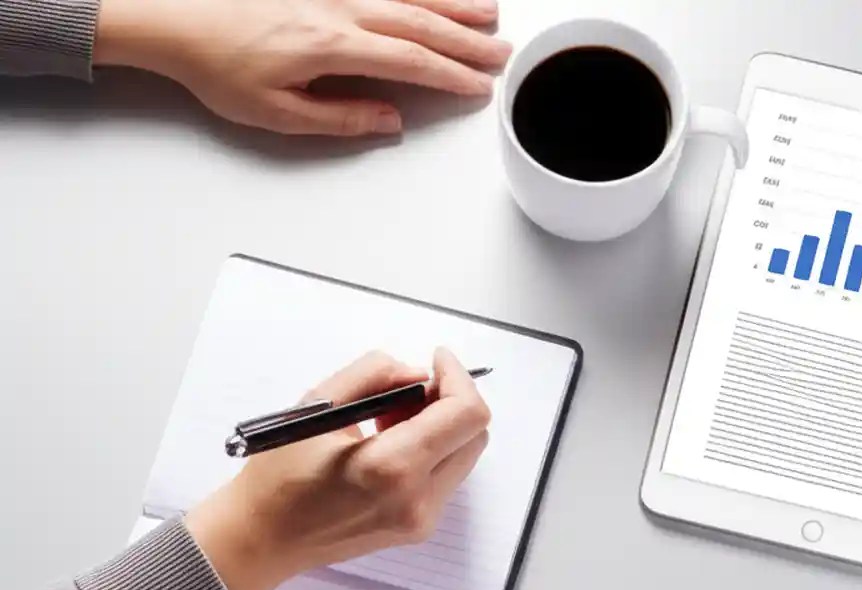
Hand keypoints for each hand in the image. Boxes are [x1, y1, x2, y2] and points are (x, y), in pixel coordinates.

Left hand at [94, 0, 511, 135]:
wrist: (174, 18)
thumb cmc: (217, 64)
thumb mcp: (277, 113)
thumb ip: (340, 118)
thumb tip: (389, 121)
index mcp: (332, 45)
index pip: (409, 61)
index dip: (451, 76)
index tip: (479, 87)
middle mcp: (339, 9)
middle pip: (420, 24)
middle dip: (466, 41)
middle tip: (502, 55)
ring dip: (453, 5)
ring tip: (488, 14)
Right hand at [185, 348, 490, 589]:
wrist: (263, 538)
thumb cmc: (279, 473)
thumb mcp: (318, 403)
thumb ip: (374, 373)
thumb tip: (418, 372)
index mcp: (392, 467)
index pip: (466, 414)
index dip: (458, 377)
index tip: (437, 360)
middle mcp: (417, 499)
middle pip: (474, 434)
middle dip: (449, 400)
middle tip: (405, 390)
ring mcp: (422, 520)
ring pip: (463, 455)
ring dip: (440, 425)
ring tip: (388, 417)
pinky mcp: (418, 528)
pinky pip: (446, 476)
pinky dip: (430, 449)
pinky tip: (387, 443)